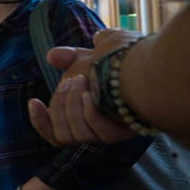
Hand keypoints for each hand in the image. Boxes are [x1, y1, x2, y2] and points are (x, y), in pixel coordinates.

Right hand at [29, 29, 141, 146]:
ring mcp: (108, 133)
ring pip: (74, 135)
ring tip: (82, 81)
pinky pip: (95, 131)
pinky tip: (92, 94)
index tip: (34, 101)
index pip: (55, 134)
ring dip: (72, 107)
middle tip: (70, 81)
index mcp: (85, 117)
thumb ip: (72, 57)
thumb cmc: (126, 58)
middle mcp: (96, 129)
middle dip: (59, 105)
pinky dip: (89, 112)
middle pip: (61, 134)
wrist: (155, 65)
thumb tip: (52, 56)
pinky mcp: (121, 133)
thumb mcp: (93, 54)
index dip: (40, 122)